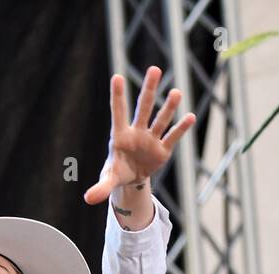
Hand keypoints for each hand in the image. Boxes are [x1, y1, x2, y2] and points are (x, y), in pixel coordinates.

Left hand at [83, 66, 195, 205]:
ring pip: (160, 120)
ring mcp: (151, 139)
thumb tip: (88, 199)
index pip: (118, 112)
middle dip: (148, 90)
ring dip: (169, 107)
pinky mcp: (163, 150)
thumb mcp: (109, 180)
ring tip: (176, 92)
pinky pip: (172, 137)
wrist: (132, 179)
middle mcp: (137, 132)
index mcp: (120, 136)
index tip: (117, 77)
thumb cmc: (117, 172)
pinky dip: (181, 129)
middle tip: (155, 69)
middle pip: (143, 108)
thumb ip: (100, 187)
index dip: (118, 96)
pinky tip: (190, 117)